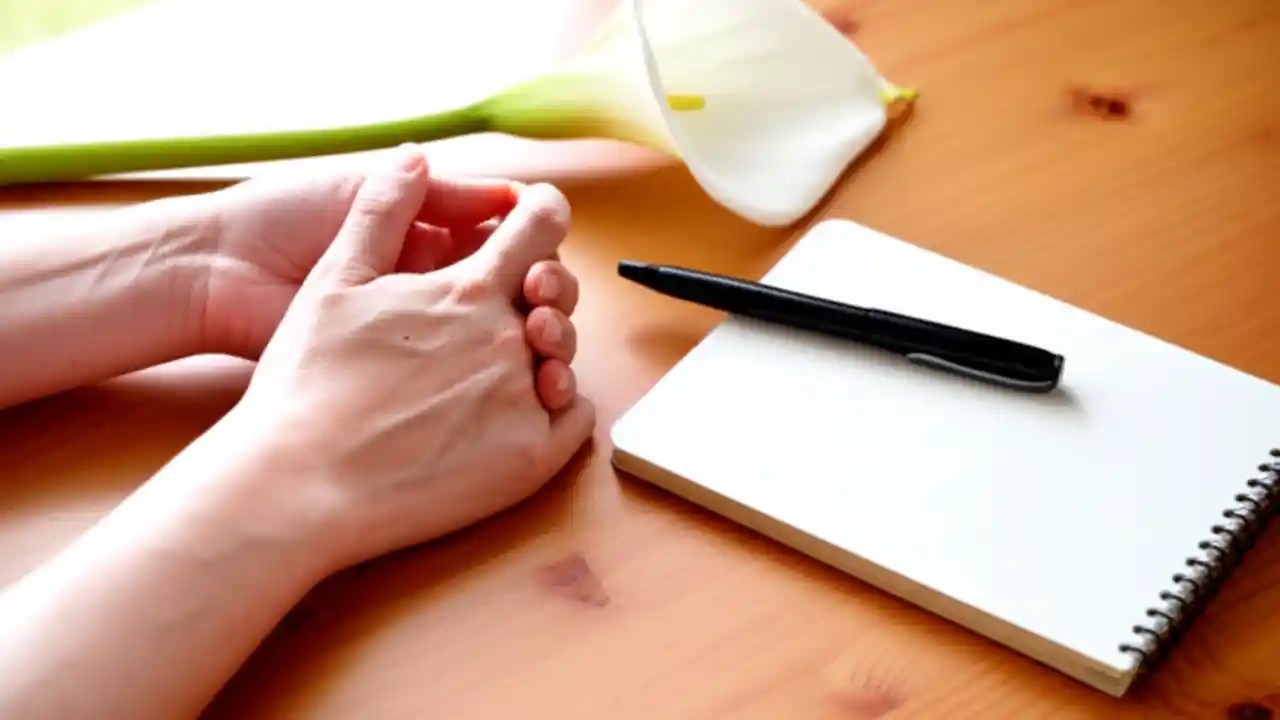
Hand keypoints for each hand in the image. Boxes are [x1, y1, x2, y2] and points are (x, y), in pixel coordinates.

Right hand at [219, 148, 594, 569]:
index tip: (538, 217)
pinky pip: (575, 418)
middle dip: (545, 285)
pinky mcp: (529, 459)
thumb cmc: (306, 385)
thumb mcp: (335, 280)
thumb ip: (381, 211)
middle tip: (514, 301)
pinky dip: (560, 405)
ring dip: (550, 347)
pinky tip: (524, 404)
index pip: (540, 226)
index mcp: (467, 289)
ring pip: (567, 355)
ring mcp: (522, 401)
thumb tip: (413, 156)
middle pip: (560, 292)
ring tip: (510, 357)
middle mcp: (507, 339)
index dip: (544, 212)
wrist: (297, 485)